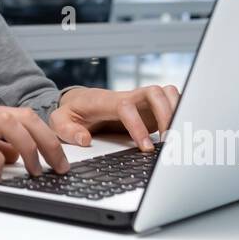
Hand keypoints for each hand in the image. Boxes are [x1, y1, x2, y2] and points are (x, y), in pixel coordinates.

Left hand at [47, 85, 180, 151]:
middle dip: (165, 113)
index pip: (126, 107)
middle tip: (169, 139)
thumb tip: (85, 140)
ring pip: (165, 92)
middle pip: (153, 92)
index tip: (145, 147)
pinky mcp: (148, 108)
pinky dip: (178, 110)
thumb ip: (68, 131)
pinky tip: (178, 130)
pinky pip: (169, 100)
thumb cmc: (71, 112)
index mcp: (106, 101)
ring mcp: (139, 100)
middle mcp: (127, 96)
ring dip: (176, 110)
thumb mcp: (60, 121)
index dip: (138, 125)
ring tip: (177, 135)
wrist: (79, 102)